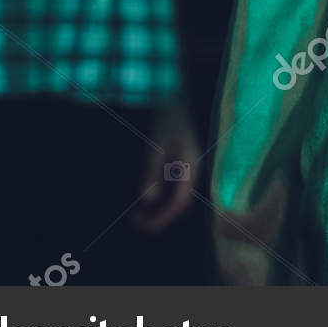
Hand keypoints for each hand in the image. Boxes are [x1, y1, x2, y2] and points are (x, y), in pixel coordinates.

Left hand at [133, 103, 198, 232]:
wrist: (175, 100)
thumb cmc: (166, 121)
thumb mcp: (155, 147)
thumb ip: (152, 172)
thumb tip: (147, 200)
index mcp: (190, 167)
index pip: (180, 201)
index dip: (163, 217)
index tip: (144, 226)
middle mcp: (192, 171)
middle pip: (180, 203)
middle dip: (159, 217)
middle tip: (135, 222)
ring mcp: (187, 169)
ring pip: (176, 198)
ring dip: (158, 209)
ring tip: (136, 215)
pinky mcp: (180, 166)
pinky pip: (172, 189)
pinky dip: (158, 199)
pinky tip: (143, 200)